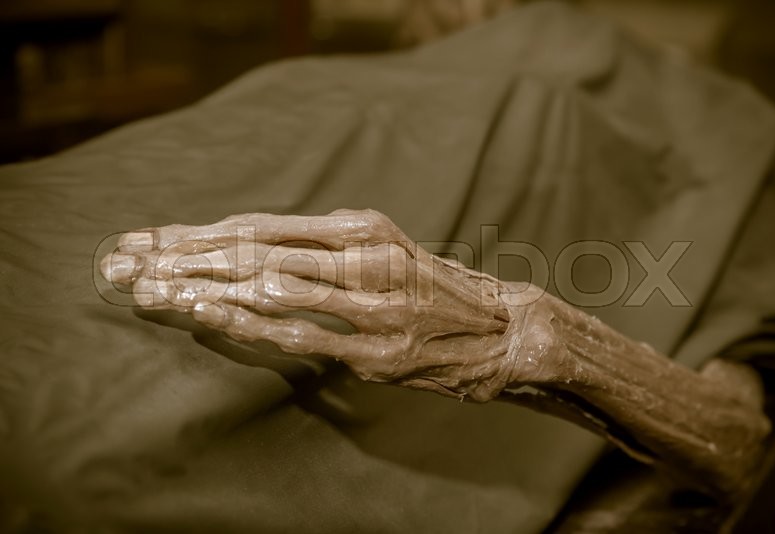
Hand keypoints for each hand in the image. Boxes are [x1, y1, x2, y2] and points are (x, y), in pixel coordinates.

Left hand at [102, 209, 518, 400]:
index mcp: (361, 227)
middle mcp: (363, 256)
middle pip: (257, 249)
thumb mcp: (381, 247)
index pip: (263, 224)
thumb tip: (257, 249)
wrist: (498, 329)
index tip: (154, 238)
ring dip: (208, 289)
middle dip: (189, 258)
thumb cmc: (430, 288)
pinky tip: (209, 320)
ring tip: (153, 291)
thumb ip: (324, 245)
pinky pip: (301, 335)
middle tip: (134, 262)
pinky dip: (248, 325)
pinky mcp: (375, 351)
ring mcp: (370, 303)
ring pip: (273, 287)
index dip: (204, 232)